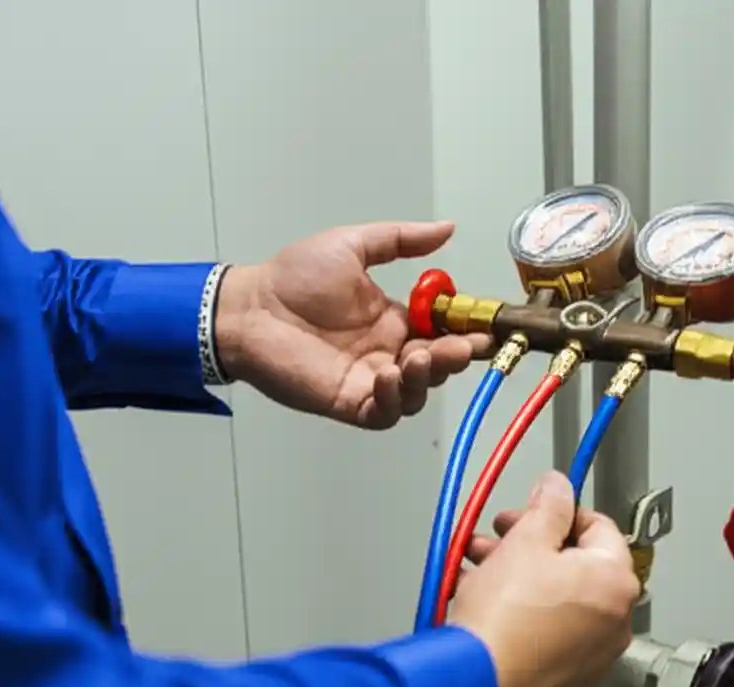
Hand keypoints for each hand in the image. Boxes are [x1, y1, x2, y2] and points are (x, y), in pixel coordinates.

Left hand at [214, 222, 491, 428]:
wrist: (249, 306)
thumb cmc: (293, 277)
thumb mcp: (353, 245)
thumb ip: (401, 240)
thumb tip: (448, 228)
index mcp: (394, 320)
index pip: (442, 332)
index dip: (465, 332)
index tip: (483, 325)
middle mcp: (387, 352)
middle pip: (437, 367)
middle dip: (454, 358)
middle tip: (458, 347)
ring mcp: (369, 380)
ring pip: (417, 393)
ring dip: (427, 379)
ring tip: (417, 358)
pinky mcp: (348, 401)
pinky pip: (384, 412)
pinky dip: (395, 399)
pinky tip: (388, 374)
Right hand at [449, 472, 640, 686]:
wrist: (477, 682)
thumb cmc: (503, 621)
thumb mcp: (525, 542)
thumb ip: (548, 506)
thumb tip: (557, 487)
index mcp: (615, 581)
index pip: (598, 524)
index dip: (559, 509)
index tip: (535, 508)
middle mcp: (614, 620)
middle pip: (575, 562)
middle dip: (530, 543)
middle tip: (500, 537)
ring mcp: (592, 653)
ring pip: (557, 596)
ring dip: (518, 575)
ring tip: (480, 569)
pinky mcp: (566, 676)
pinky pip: (547, 630)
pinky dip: (522, 611)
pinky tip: (485, 602)